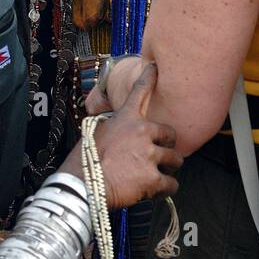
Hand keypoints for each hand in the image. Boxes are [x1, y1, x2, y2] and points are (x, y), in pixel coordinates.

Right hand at [62, 62, 180, 207]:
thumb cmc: (84, 161)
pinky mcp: (153, 178)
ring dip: (169, 168)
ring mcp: (149, 155)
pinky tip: (154, 192)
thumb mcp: (96, 133)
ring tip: (155, 175)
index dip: (149, 78)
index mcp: (126, 118)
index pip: (140, 92)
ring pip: (176, 159)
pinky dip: (166, 189)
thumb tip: (118, 132)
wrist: (82, 186)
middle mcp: (142, 132)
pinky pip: (172, 184)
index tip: (155, 66)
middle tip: (157, 157)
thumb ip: (114, 128)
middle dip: (167, 146)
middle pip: (171, 134)